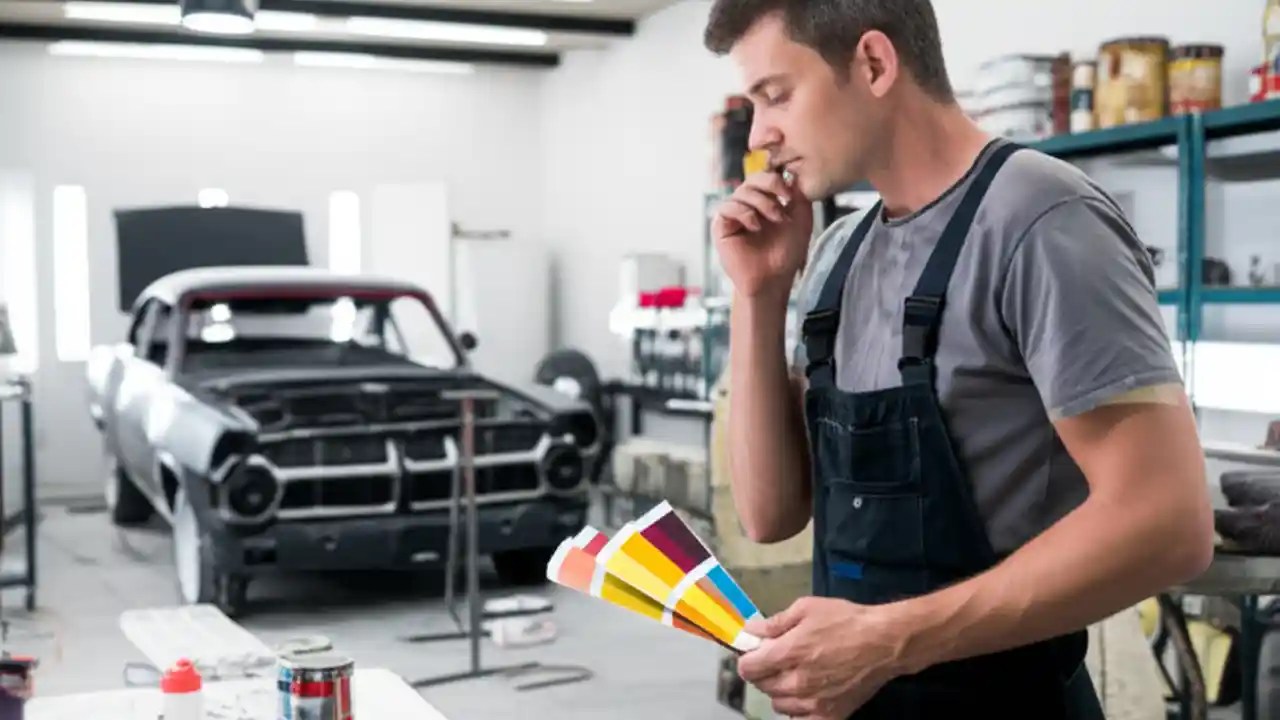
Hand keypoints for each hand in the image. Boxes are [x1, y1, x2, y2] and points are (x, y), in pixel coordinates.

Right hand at [712, 170, 812, 299]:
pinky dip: (744, 213)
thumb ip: (799, 194)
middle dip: (770, 185)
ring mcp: (734, 215)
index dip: (776, 179)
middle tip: (783, 201)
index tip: (790, 193)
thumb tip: (793, 173)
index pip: (765, 177)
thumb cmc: (786, 253)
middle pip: (752, 179)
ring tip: (774, 219)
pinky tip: (755, 226)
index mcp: (765, 201)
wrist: (774, 279)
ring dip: (761, 202)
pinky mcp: (722, 226)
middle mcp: (748, 205)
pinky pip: (727, 207)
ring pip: (741, 192)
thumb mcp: (801, 219)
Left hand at [737, 597, 904, 719]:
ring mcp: (813, 703)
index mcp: (788, 653)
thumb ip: (775, 622)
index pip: (748, 668)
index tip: (755, 653)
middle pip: (762, 686)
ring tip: (795, 676)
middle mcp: (797, 682)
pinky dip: (798, 710)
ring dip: (780, 691)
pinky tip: (806, 696)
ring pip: (778, 704)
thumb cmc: (845, 620)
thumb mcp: (807, 608)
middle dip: (764, 672)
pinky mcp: (829, 715)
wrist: (884, 642)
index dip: (748, 659)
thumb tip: (750, 631)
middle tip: (778, 660)